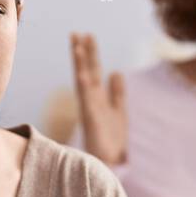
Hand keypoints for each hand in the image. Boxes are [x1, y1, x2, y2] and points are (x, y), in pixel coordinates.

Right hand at [70, 32, 127, 165]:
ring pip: (83, 81)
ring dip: (80, 64)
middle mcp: (91, 101)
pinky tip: (82, 73)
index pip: (91, 72)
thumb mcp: (118, 111)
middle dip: (82, 53)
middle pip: (86, 72)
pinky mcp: (92, 120)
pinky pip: (87, 100)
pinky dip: (84, 86)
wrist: (109, 163)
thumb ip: (117, 92)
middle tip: (77, 32)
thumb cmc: (112, 140)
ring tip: (77, 44)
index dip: (89, 55)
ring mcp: (90, 109)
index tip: (86, 35)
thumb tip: (116, 72)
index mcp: (97, 98)